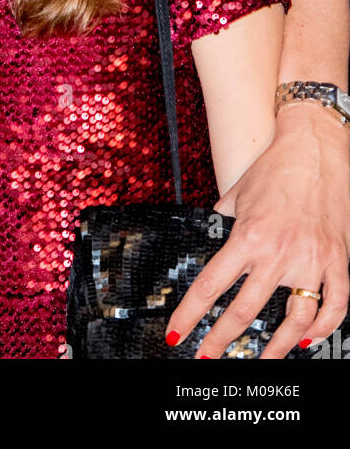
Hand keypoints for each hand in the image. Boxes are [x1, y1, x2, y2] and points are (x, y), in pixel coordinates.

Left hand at [167, 103, 349, 358]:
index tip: (175, 335)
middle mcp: (278, 253)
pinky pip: (334, 305)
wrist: (315, 148)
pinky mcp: (336, 259)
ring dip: (276, 348)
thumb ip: (223, 221)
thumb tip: (209, 237)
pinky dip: (322, 327)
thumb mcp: (238, 193)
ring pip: (295, 320)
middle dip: (221, 340)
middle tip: (208, 357)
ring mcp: (311, 259)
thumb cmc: (274, 168)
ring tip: (261, 361)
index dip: (189, 315)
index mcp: (248, 236)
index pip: (210, 286)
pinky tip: (309, 340)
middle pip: (245, 312)